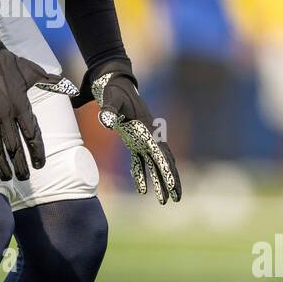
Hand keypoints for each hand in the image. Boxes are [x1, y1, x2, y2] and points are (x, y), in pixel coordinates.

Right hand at [0, 30, 76, 181]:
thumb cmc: (9, 63)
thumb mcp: (34, 72)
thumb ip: (52, 83)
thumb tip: (71, 88)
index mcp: (21, 104)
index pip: (31, 134)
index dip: (36, 152)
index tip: (40, 165)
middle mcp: (4, 113)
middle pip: (14, 146)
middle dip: (20, 164)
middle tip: (25, 178)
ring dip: (1, 165)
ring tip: (7, 177)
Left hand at [83, 59, 181, 203]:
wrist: (113, 81)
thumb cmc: (113, 90)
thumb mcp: (111, 99)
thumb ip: (109, 111)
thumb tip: (106, 121)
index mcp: (146, 129)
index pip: (160, 154)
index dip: (167, 171)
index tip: (173, 185)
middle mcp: (148, 134)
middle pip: (164, 161)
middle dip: (171, 180)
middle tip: (176, 199)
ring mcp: (142, 137)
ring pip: (154, 163)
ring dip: (159, 181)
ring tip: (162, 200)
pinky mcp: (133, 138)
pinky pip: (141, 160)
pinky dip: (142, 174)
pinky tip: (142, 189)